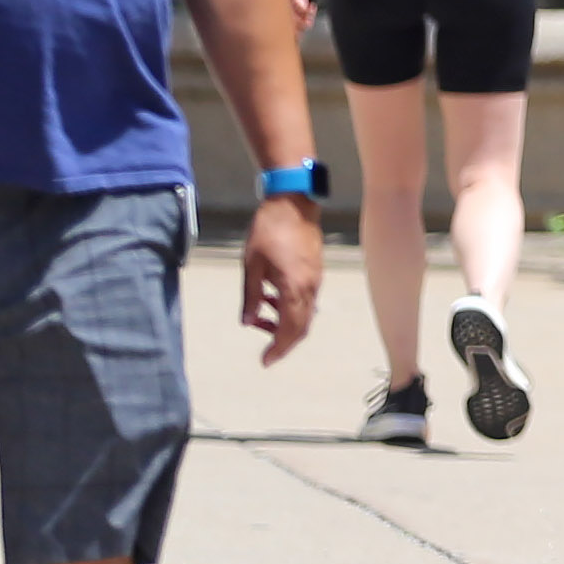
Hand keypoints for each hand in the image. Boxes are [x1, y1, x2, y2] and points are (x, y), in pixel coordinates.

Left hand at [242, 198, 320, 363]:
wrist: (293, 202)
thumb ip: (252, 296)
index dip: (278, 348)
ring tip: (261, 320)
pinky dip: (292, 308)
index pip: (290, 329)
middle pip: (302, 326)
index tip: (264, 361)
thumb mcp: (251, 265)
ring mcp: (316, 278)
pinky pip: (307, 299)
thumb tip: (248, 322)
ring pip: (306, 313)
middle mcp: (310, 286)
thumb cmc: (268, 231)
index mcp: (294, 287)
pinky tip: (273, 299)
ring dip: (286, 324)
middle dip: (284, 342)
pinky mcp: (316, 270)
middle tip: (266, 351)